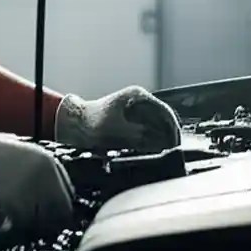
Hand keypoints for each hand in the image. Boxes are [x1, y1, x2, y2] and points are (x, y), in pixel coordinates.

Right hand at [0, 113, 74, 237]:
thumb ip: (33, 181)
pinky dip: (8, 233)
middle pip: (60, 213)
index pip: (67, 197)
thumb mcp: (16, 162)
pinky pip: (21, 226)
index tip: (38, 223)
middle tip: (21, 229)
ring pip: (41, 222)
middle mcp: (46, 173)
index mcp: (48, 162)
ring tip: (3, 228)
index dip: (53, 214)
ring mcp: (33, 185)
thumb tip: (42, 209)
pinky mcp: (15, 199)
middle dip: (42, 224)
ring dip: (24, 230)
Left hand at [54, 86, 180, 151]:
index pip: (165, 112)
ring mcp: (136, 110)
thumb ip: (140, 136)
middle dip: (169, 136)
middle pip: (163, 119)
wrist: (74, 124)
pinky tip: (153, 151)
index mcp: (138, 96)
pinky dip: (152, 141)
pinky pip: (148, 131)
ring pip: (157, 126)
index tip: (176, 145)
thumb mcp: (118, 131)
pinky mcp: (131, 120)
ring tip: (165, 154)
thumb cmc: (92, 123)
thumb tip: (159, 142)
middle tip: (173, 153)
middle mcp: (139, 101)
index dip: (173, 130)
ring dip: (161, 140)